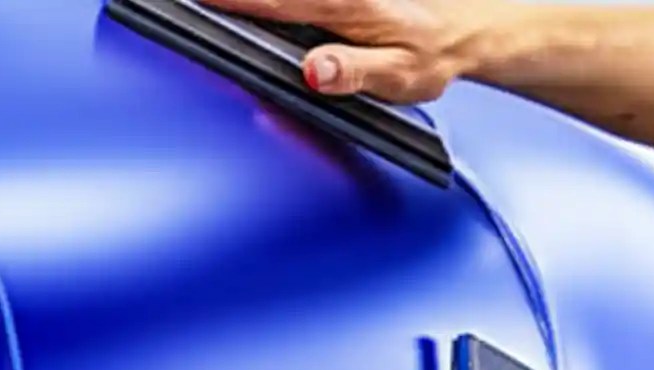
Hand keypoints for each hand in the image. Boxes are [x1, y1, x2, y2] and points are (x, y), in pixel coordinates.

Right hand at [199, 0, 500, 102]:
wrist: (467, 28)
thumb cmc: (431, 57)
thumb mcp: (401, 77)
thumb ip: (354, 72)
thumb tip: (313, 70)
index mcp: (348, 8)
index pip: (275, 2)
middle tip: (185, 1)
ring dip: (249, 1)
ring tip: (213, 6)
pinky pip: (296, 0)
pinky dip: (270, 6)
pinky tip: (248, 11)